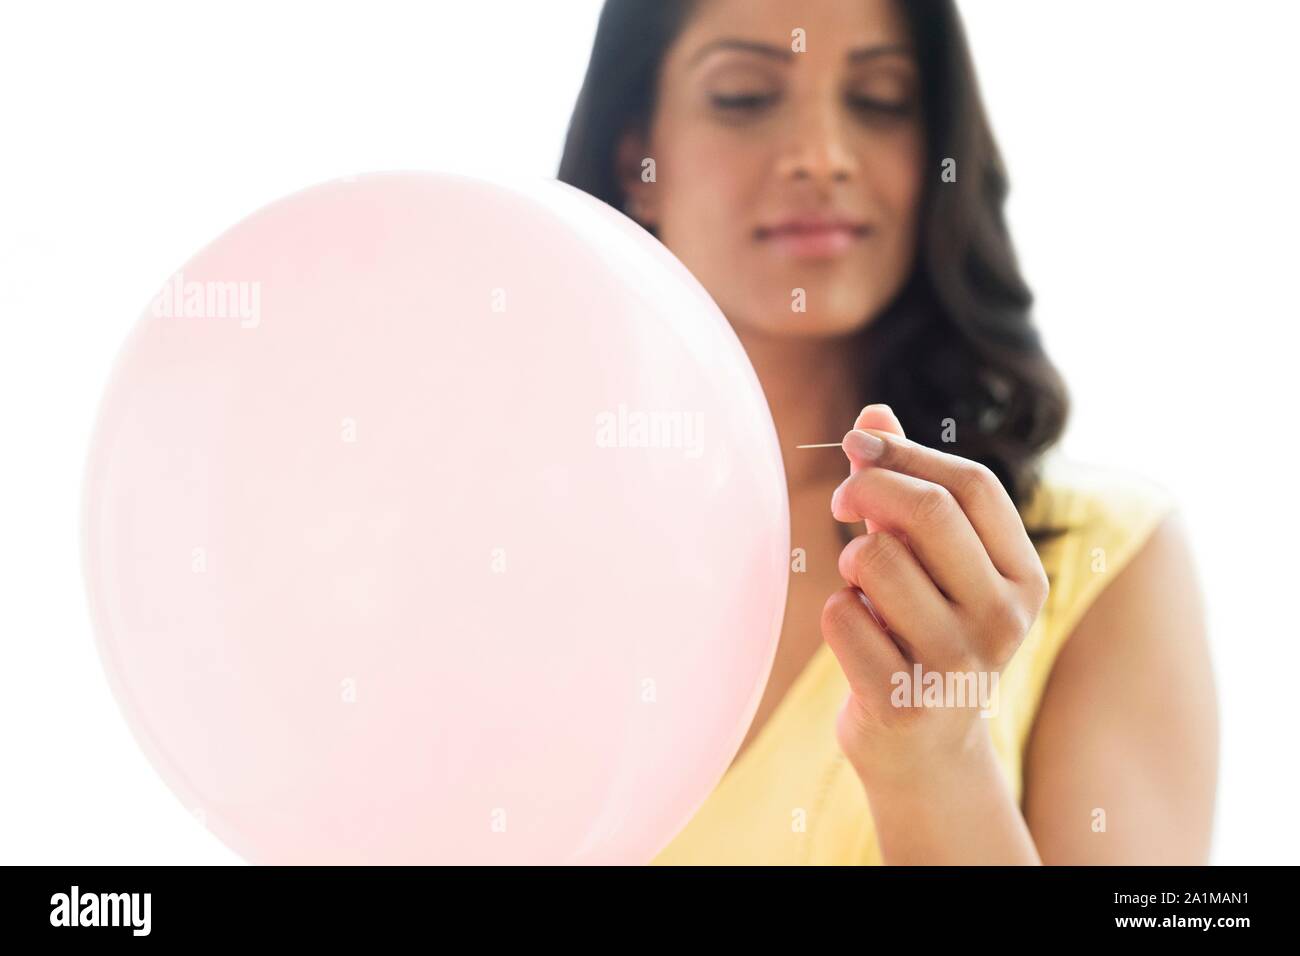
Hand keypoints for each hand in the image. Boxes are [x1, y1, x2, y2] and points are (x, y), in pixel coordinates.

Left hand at [820, 405, 1049, 788]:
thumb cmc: (923, 635)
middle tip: (842, 498)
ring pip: (875, 562)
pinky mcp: (902, 703)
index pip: (973, 485)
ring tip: (860, 587)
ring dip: (850, 562)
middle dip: (869, 487)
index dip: (907, 453)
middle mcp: (1004, 620)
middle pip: (929, 511)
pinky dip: (834, 614)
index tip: (858, 443)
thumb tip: (870, 415)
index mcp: (1024, 577)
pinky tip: (858, 638)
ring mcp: (957, 666)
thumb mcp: (930, 563)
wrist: (924, 755)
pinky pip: (839, 617)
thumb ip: (906, 489)